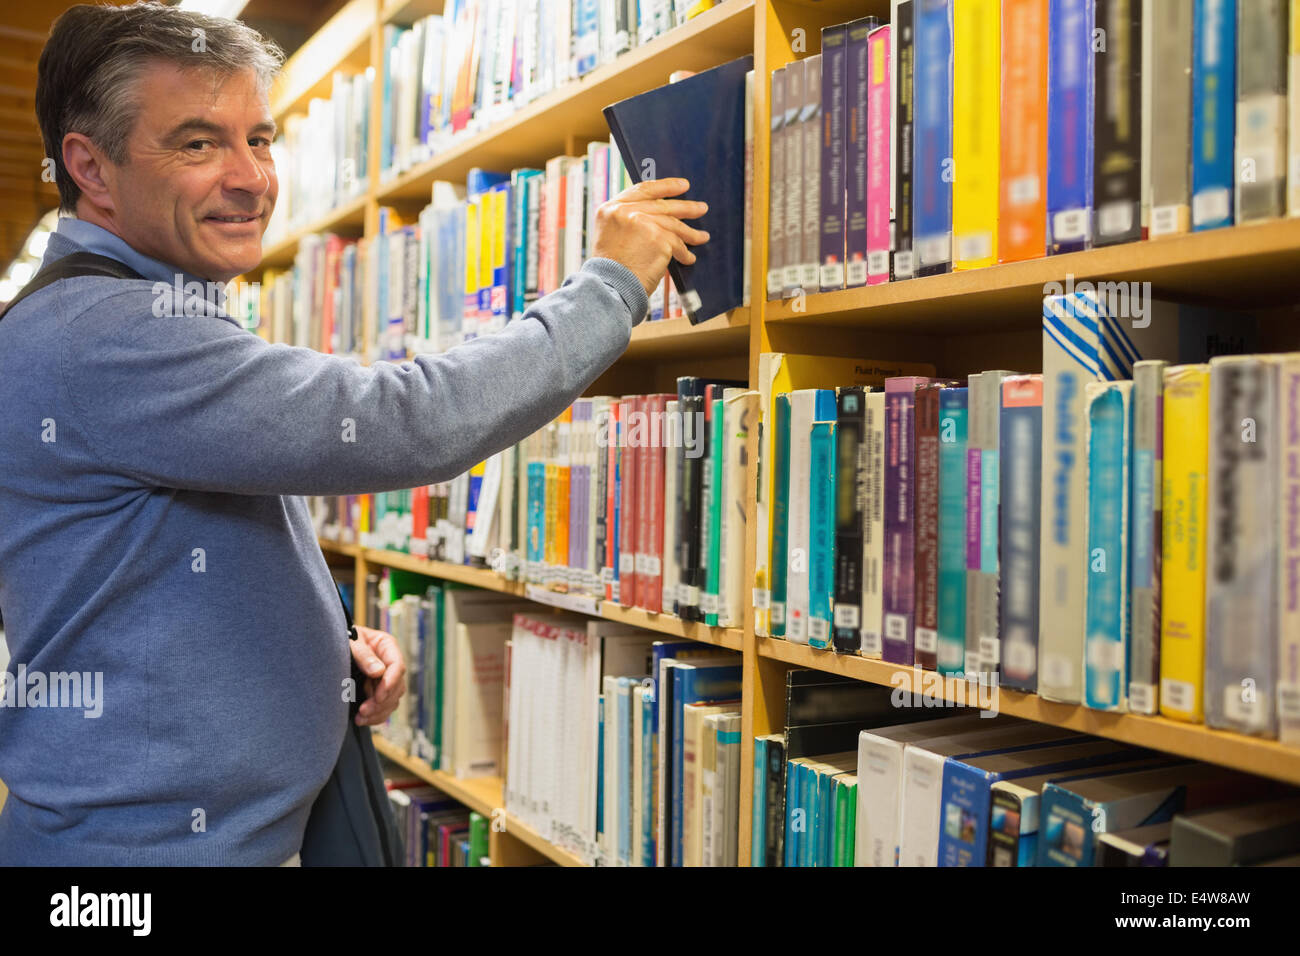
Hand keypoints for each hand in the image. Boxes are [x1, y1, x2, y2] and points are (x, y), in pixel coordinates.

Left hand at [349, 625, 405, 725]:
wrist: (326, 646)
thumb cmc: (340, 639)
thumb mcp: (350, 642)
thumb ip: (364, 655)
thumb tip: (379, 672)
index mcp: (386, 646)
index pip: (397, 666)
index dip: (390, 683)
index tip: (378, 697)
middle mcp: (389, 663)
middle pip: (396, 686)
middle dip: (382, 702)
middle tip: (364, 710)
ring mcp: (384, 678)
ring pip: (392, 700)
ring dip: (378, 711)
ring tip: (361, 717)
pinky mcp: (377, 691)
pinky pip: (383, 708)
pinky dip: (375, 716)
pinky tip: (361, 719)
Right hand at [591, 177, 709, 294]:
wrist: (610, 288)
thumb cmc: (610, 270)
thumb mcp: (610, 236)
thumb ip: (627, 222)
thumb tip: (657, 216)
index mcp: (611, 209)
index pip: (642, 190)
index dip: (665, 186)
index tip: (682, 185)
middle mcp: (626, 211)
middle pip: (662, 205)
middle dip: (686, 207)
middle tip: (701, 208)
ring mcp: (643, 222)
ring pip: (673, 224)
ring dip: (690, 233)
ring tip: (702, 236)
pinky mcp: (658, 238)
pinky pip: (677, 244)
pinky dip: (684, 253)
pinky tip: (689, 258)